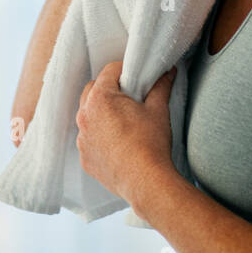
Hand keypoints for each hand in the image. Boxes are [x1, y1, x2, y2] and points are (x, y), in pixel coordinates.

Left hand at [74, 62, 177, 206]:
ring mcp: (83, 138)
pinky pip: (89, 139)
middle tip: (130, 96)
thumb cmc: (151, 144)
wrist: (146, 182)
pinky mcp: (85, 157)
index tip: (137, 77)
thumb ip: (160, 86)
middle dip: (109, 89)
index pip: (109, 71)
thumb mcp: (158, 109)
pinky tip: (118, 143)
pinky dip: (99, 137)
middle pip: (93, 90)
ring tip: (123, 120)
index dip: (125, 70)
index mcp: (100, 99)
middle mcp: (85, 116)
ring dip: (102, 113)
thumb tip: (168, 72)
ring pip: (88, 115)